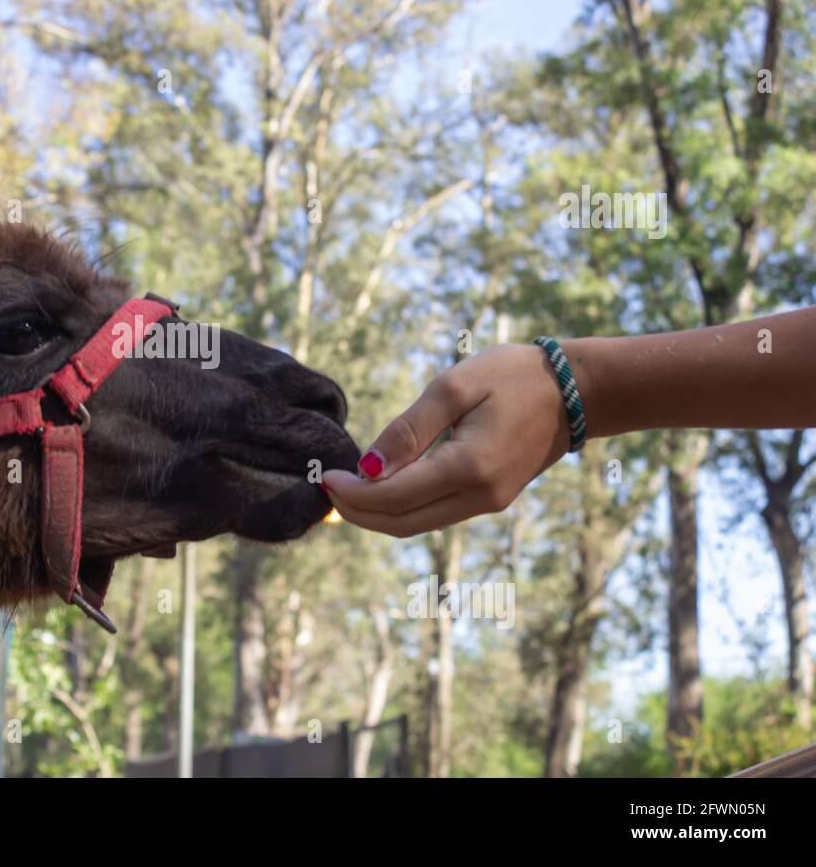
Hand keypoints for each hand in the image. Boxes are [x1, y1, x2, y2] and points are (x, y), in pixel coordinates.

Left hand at [322, 344, 572, 536]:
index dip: (353, 494)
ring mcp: (488, 502)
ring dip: (378, 513)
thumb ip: (408, 430)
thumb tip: (367, 468)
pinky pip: (435, 514)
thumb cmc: (513, 376)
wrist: (576, 390)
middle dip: (358, 512)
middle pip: (401, 523)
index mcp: (468, 468)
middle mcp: (479, 496)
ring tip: (347, 487)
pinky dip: (402, 507)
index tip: (324, 476)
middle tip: (328, 488)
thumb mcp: (454, 388)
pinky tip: (382, 486)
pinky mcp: (491, 498)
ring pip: (417, 524)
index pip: (394, 498)